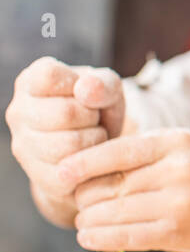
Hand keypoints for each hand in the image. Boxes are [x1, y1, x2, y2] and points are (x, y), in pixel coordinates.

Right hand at [6, 57, 125, 225]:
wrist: (97, 147)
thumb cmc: (98, 108)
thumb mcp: (108, 88)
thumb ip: (102, 83)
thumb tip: (86, 89)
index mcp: (30, 82)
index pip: (50, 77)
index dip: (79, 84)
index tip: (84, 92)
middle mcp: (18, 113)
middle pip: (65, 113)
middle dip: (93, 115)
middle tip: (95, 118)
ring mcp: (23, 146)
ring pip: (70, 144)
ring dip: (95, 139)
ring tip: (94, 134)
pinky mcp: (38, 174)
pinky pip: (72, 171)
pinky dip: (91, 162)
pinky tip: (90, 154)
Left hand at [58, 128, 189, 251]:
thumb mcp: (183, 151)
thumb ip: (141, 156)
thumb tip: (80, 172)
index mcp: (176, 141)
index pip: (115, 151)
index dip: (82, 164)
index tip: (60, 173)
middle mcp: (177, 169)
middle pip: (109, 185)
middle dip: (85, 197)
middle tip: (81, 203)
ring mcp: (179, 202)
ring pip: (111, 212)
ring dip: (89, 220)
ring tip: (84, 222)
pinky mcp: (178, 232)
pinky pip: (125, 236)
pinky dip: (100, 237)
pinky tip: (89, 236)